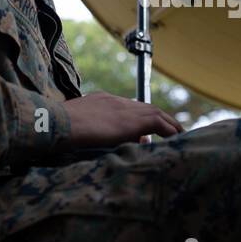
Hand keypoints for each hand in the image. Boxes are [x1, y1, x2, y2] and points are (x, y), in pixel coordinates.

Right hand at [61, 92, 184, 147]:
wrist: (60, 122)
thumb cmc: (61, 129)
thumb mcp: (78, 127)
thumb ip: (91, 131)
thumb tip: (101, 141)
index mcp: (102, 100)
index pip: (128, 108)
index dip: (139, 118)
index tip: (146, 130)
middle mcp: (117, 101)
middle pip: (145, 108)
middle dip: (159, 119)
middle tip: (172, 129)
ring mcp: (125, 108)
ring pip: (156, 114)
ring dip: (169, 124)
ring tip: (180, 134)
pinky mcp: (133, 120)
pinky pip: (160, 124)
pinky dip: (170, 131)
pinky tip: (178, 139)